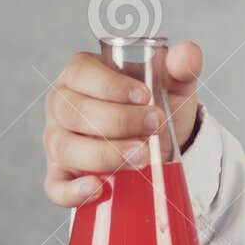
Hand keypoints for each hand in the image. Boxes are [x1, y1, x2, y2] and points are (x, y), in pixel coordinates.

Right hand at [42, 41, 203, 207]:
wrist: (160, 143)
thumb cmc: (155, 106)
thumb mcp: (171, 85)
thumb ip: (180, 66)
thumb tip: (188, 53)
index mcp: (81, 76)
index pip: (80, 73)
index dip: (109, 85)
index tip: (144, 96)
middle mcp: (62, 107)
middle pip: (73, 111)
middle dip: (118, 121)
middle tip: (155, 125)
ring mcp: (58, 142)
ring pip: (66, 148)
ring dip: (106, 154)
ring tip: (144, 156)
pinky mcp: (62, 176)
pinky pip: (55, 187)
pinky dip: (73, 191)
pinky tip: (99, 189)